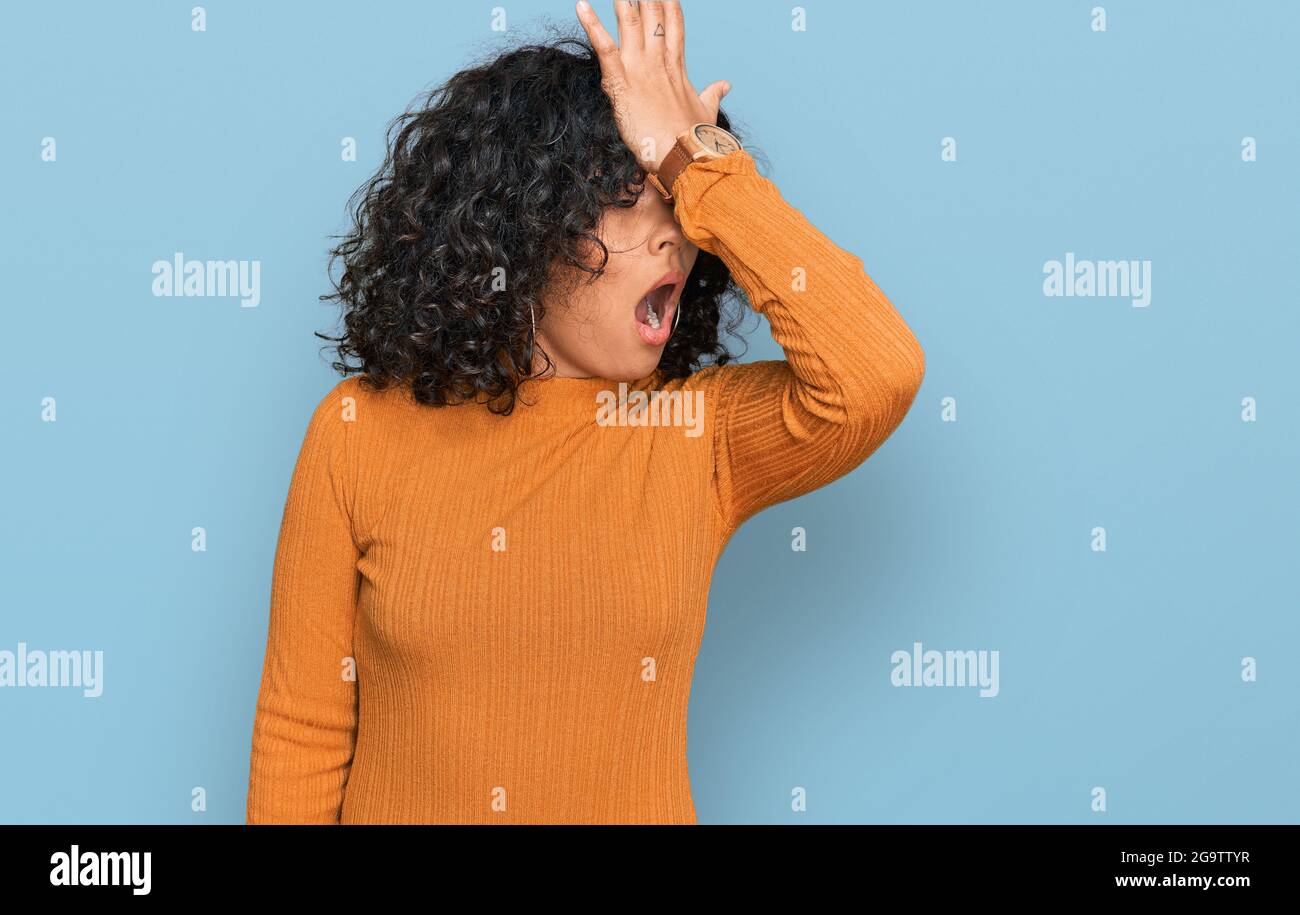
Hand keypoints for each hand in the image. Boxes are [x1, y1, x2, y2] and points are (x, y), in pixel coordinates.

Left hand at [575, 0, 730, 172]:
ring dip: (621, 2)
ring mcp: (640, 69)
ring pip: (628, 23)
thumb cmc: (695, 140)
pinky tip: (581, 5)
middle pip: (651, 15)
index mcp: (677, 67)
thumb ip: (712, 94)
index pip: (673, 24)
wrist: (686, 157)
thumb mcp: (706, 112)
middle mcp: (659, 61)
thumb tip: (725, 85)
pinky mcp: (621, 82)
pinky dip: (592, 26)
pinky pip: (603, 47)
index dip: (668, 3)